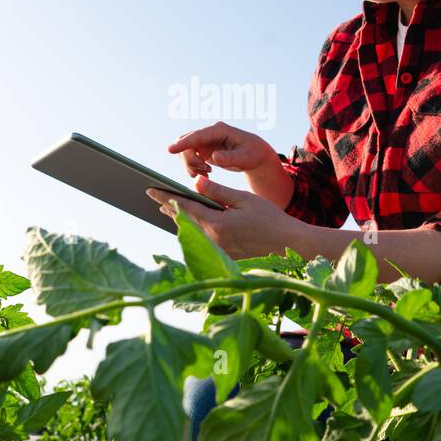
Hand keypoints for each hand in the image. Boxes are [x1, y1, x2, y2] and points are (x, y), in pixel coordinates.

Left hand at [145, 175, 300, 260]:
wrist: (289, 246)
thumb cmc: (270, 220)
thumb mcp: (243, 200)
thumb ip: (218, 192)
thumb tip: (195, 183)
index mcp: (216, 224)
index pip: (183, 208)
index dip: (166, 198)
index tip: (151, 189)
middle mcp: (213, 241)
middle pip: (184, 222)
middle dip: (169, 208)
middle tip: (155, 197)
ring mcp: (218, 251)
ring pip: (192, 233)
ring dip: (180, 220)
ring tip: (169, 209)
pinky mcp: (225, 257)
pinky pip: (203, 242)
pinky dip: (194, 230)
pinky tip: (192, 224)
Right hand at [167, 123, 277, 178]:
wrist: (255, 155)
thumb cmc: (253, 154)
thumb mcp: (245, 158)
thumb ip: (230, 157)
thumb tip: (214, 156)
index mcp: (219, 130)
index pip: (197, 135)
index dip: (183, 143)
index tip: (170, 150)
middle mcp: (209, 133)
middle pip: (186, 143)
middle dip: (189, 160)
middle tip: (204, 171)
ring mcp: (204, 141)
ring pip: (185, 151)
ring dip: (191, 166)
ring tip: (207, 174)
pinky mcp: (203, 149)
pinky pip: (190, 158)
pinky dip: (194, 168)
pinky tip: (206, 174)